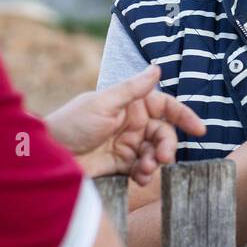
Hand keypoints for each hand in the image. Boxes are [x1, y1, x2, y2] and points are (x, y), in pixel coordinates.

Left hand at [46, 65, 207, 183]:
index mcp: (131, 105)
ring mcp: (127, 145)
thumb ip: (133, 89)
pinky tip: (139, 178)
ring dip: (155, 162)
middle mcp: (132, 124)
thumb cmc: (71, 124)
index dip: (184, 116)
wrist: (46, 156)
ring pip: (155, 152)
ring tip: (145, 170)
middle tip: (163, 158)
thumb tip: (157, 68)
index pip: (165, 107)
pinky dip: (145, 174)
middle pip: (164, 133)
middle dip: (167, 146)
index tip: (199, 130)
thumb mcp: (103, 103)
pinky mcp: (120, 165)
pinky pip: (142, 169)